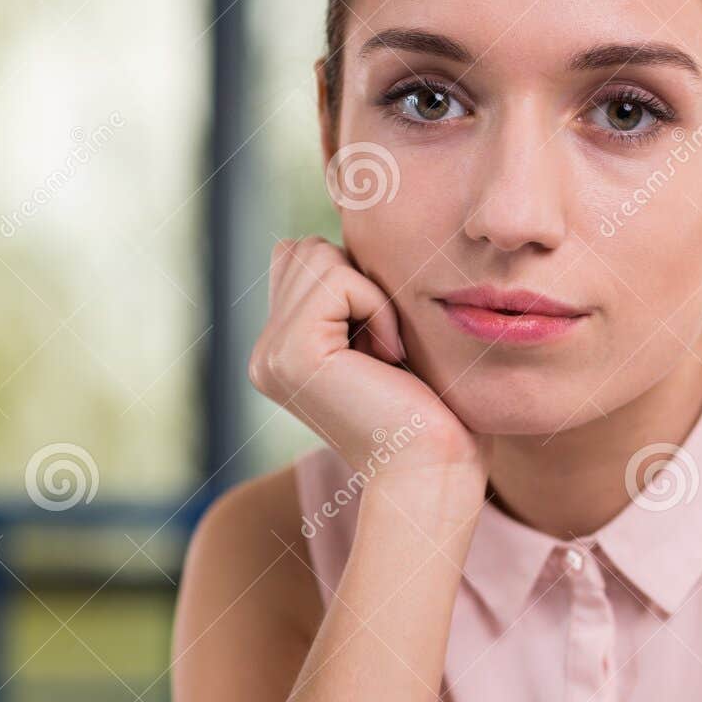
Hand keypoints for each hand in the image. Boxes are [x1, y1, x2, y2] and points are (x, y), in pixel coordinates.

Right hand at [248, 237, 490, 487]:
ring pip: (317, 254)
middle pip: (304, 249)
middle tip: (388, 354)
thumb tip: (353, 229)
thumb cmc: (435, 414)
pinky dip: (378, 309)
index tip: (387, 350)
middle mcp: (266, 354)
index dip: (357, 282)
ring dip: (372, 296)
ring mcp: (271, 355)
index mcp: (282, 351)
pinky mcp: (291, 355)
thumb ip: (357, 294)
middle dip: (361, 284)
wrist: (436, 473)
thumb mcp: (389, 338)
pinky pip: (339, 280)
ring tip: (387, 357)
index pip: (302, 259)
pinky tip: (389, 361)